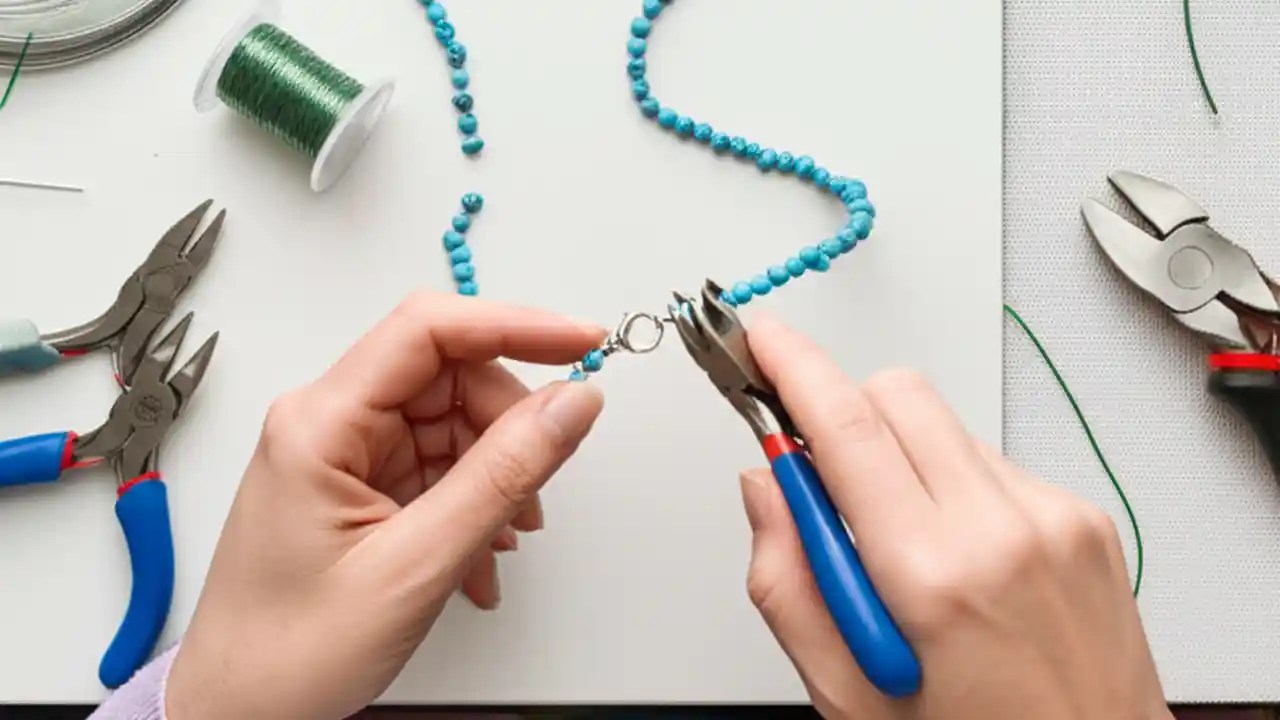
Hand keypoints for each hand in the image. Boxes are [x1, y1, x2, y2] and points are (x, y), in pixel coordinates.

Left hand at [166, 293, 605, 719]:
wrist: (238, 714)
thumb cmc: (288, 653)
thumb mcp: (416, 564)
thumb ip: (502, 475)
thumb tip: (571, 403)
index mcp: (320, 424)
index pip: (428, 331)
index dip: (514, 324)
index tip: (583, 341)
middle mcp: (327, 424)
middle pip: (448, 377)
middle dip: (508, 426)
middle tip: (535, 487)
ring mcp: (342, 454)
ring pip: (451, 424)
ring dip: (495, 476)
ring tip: (503, 540)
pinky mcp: (357, 485)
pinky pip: (437, 466)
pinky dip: (473, 504)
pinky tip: (479, 559)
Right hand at [737, 314, 1169, 719]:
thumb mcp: (848, 694)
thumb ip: (787, 584)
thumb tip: (765, 487)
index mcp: (933, 577)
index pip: (848, 429)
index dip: (794, 368)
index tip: (762, 341)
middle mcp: (1004, 530)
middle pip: (898, 394)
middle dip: (842, 409)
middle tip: (818, 475)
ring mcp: (1054, 517)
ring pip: (944, 423)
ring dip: (897, 453)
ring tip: (898, 546)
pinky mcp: (1083, 517)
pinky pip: (990, 460)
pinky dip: (951, 483)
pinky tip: (955, 556)